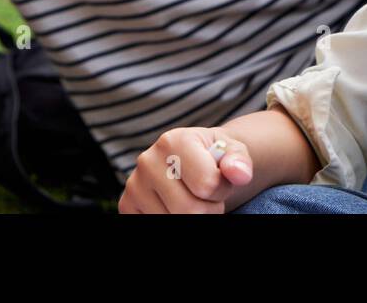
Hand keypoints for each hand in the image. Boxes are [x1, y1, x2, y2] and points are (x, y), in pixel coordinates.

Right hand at [119, 127, 254, 213]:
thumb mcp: (231, 151)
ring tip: (192, 199)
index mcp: (174, 141)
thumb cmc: (213, 158)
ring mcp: (134, 184)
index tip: (218, 181)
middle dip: (208, 209)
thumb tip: (238, 173)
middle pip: (189, 210)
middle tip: (208, 197)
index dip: (221, 190)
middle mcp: (148, 160)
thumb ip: (238, 161)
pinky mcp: (127, 205)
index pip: (207, 184)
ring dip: (192, 218)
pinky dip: (172, 220)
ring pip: (173, 221)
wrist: (190, 160)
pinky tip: (175, 206)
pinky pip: (155, 225)